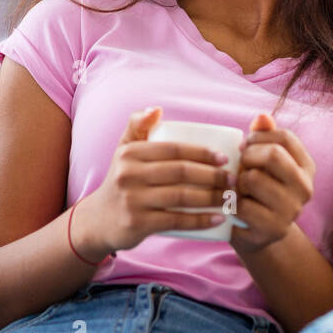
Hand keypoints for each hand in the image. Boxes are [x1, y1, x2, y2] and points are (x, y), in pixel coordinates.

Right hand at [72, 107, 231, 259]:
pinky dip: (200, 220)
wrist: (99, 221)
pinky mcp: (137, 224)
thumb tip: (157, 109)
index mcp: (130, 153)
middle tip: (233, 180)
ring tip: (230, 198)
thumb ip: (137, 125)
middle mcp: (128, 174)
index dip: (202, 152)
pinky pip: (176, 221)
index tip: (224, 158)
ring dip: (212, 198)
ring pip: (181, 197)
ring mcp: (132, 200)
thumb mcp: (123, 150)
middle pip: (180, 172)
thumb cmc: (121, 180)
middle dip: (213, 175)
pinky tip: (219, 219)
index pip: (173, 149)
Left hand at [229, 113, 314, 256]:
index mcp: (306, 167)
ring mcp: (292, 211)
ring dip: (237, 181)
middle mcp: (305, 188)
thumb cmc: (256, 189)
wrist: (256, 234)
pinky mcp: (274, 229)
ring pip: (253, 179)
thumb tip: (262, 116)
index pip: (285, 137)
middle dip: (247, 156)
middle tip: (239, 165)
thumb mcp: (262, 161)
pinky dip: (231, 203)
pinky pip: (242, 205)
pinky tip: (233, 206)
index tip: (245, 145)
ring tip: (238, 188)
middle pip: (273, 155)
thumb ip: (264, 136)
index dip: (258, 136)